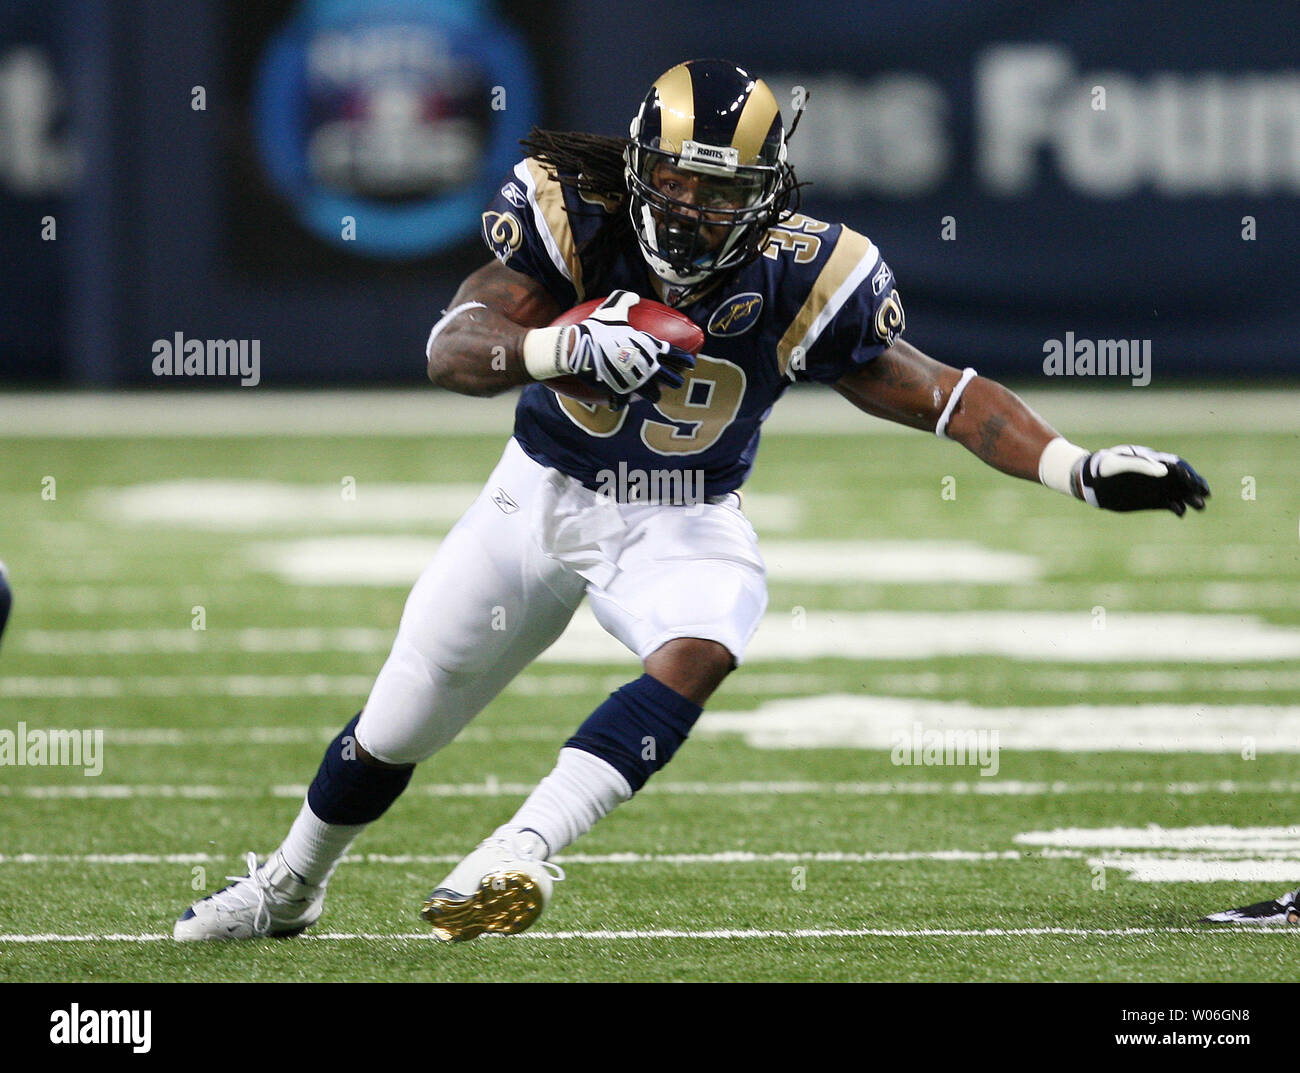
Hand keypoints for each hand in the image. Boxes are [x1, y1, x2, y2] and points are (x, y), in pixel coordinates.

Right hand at [562, 291, 694, 403]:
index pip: (675, 354)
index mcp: (649, 347)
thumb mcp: (613, 308)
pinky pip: (625, 401)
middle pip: (670, 378)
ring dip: (654, 394)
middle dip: (675, 380)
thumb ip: (626, 300)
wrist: (578, 347)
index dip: (685, 360)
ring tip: (655, 394)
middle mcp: (647, 366)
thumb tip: (634, 296)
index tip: (690, 364)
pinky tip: (619, 402)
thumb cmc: (597, 327)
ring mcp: (635, 381)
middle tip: (676, 381)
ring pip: (653, 395)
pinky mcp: (619, 391)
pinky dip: (621, 402)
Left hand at [1074, 445, 1209, 515]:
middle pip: (1185, 479)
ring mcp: (1158, 489)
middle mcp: (1160, 475)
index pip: (1176, 465)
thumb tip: (1164, 471)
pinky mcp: (1154, 501)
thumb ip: (1141, 465)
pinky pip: (1171, 505)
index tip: (1192, 479)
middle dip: (1197, 485)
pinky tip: (1181, 512)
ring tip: (1201, 505)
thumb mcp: (1118, 463)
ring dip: (1192, 498)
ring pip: (1181, 493)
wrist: (1092, 482)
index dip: (1187, 472)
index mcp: (1153, 461)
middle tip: (1206, 493)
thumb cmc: (1105, 467)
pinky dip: (1178, 508)